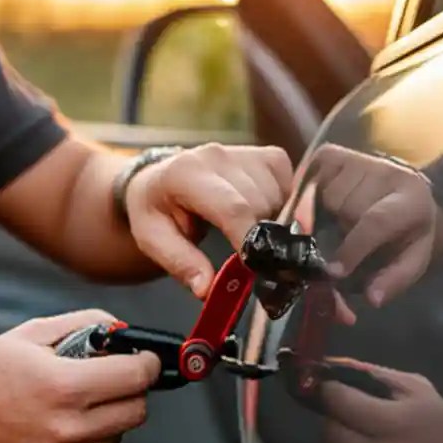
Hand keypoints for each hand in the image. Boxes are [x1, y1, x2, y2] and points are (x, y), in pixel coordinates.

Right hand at [0, 309, 160, 442]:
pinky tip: (53, 429)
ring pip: (116, 437)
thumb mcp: (34, 332)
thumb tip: (123, 329)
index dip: (147, 364)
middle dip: (131, 391)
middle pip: (137, 412)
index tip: (143, 360)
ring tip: (70, 406)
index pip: (137, 377)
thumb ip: (87, 324)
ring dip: (105, 419)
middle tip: (109, 381)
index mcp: (65, 386)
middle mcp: (66, 428)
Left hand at [125, 144, 293, 298]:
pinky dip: (283, 206)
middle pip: (261, 206)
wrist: (158, 180)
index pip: (233, 208)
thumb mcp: (153, 241)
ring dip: (271, 223)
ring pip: (280, 197)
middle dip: (259, 237)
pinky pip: (290, 186)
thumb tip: (207, 289)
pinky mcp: (266, 156)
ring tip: (244, 231)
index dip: (251, 240)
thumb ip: (181, 264)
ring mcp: (245, 153)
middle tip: (243, 255)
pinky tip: (261, 215)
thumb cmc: (155, 212)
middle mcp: (219, 157)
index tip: (258, 267)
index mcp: (187, 174)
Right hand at [310, 145, 436, 307]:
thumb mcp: (411, 261)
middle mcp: (387, 173)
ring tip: (333, 222)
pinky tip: (319, 202)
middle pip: (343, 206)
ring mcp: (359, 159)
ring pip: (323, 193)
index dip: (351, 248)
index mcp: (411, 201)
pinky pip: (310, 172)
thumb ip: (394, 280)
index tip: (332, 272)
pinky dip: (308, 190)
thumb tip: (371, 299)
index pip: (375, 221)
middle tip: (336, 243)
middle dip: (334, 231)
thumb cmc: (405, 235)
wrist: (409, 197)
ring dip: (321, 213)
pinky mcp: (336, 153)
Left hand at [318, 357, 442, 442]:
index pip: (340, 403)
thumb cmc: (440, 424)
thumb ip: (372, 375)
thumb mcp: (416, 388)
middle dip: (333, 419)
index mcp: (396, 423)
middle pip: (331, 433)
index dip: (331, 392)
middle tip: (346, 415)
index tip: (333, 390)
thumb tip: (331, 367)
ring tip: (360, 439)